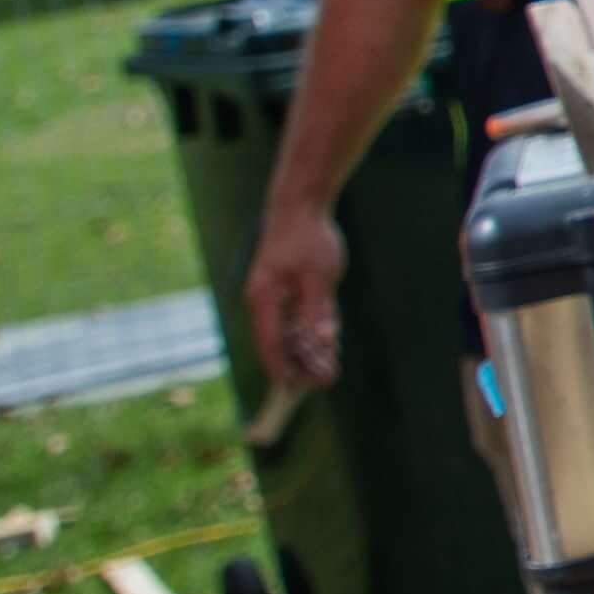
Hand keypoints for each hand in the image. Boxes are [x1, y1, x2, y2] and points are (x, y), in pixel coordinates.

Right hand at [245, 202, 345, 392]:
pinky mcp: (286, 290)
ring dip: (308, 351)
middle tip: (327, 379)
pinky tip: (328, 345)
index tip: (297, 388)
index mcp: (264, 300)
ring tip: (330, 368)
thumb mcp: (318, 276)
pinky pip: (296, 319)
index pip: (270, 345)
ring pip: (289, 333)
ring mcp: (274, 297)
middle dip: (301, 364)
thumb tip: (321, 341)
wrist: (300, 205)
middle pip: (279, 344)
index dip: (283, 369)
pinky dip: (310, 333)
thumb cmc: (307, 237)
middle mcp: (264, 303)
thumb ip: (318, 309)